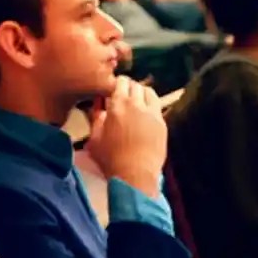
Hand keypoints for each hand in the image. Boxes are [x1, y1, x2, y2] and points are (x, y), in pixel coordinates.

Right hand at [85, 76, 165, 197]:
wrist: (135, 175)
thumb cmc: (111, 159)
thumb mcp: (94, 138)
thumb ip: (96, 118)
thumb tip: (99, 106)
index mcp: (118, 105)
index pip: (120, 81)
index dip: (116, 84)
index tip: (112, 91)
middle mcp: (137, 104)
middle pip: (135, 85)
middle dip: (128, 87)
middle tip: (123, 96)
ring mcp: (152, 113)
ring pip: (149, 92)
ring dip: (142, 93)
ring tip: (137, 102)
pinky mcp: (162, 123)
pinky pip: (157, 107)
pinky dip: (150, 106)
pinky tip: (145, 115)